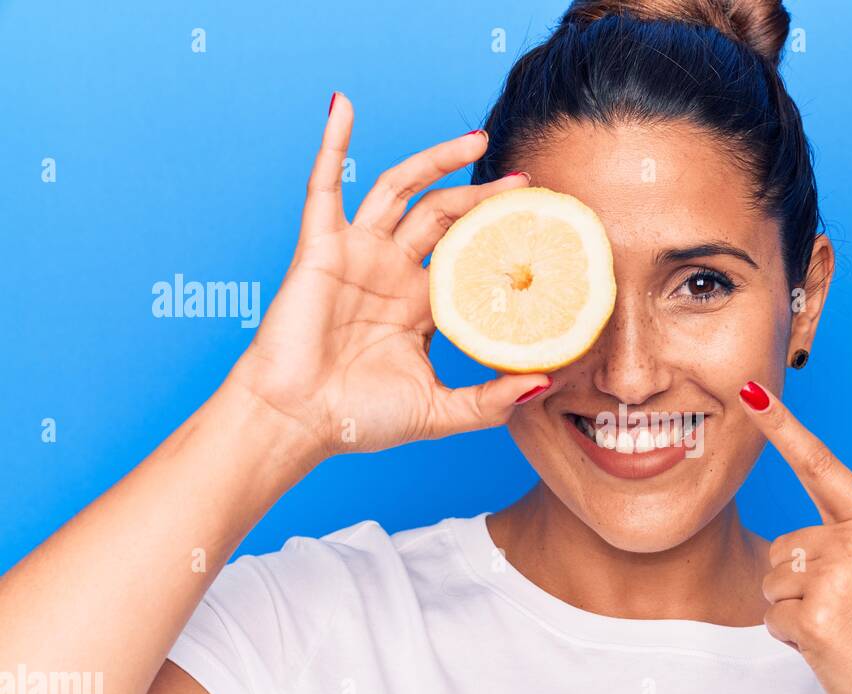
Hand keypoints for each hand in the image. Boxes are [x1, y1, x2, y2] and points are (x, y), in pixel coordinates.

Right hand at [225, 92, 549, 462]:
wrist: (297, 422)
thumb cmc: (358, 418)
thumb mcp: (439, 411)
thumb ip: (491, 402)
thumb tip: (546, 383)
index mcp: (419, 306)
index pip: (469, 260)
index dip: (502, 243)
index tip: (543, 230)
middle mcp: (391, 273)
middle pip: (445, 216)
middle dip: (485, 197)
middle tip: (526, 182)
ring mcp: (357, 254)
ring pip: (402, 190)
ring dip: (436, 160)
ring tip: (477, 141)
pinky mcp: (320, 247)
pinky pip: (324, 185)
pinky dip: (333, 143)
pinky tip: (344, 106)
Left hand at [739, 380, 851, 693]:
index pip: (823, 466)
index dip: (784, 426)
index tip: (750, 389)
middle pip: (784, 546)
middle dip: (799, 584)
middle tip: (845, 616)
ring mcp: (838, 579)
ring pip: (773, 582)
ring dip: (793, 612)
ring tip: (840, 632)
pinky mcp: (816, 616)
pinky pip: (773, 619)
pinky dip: (792, 640)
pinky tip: (830, 652)